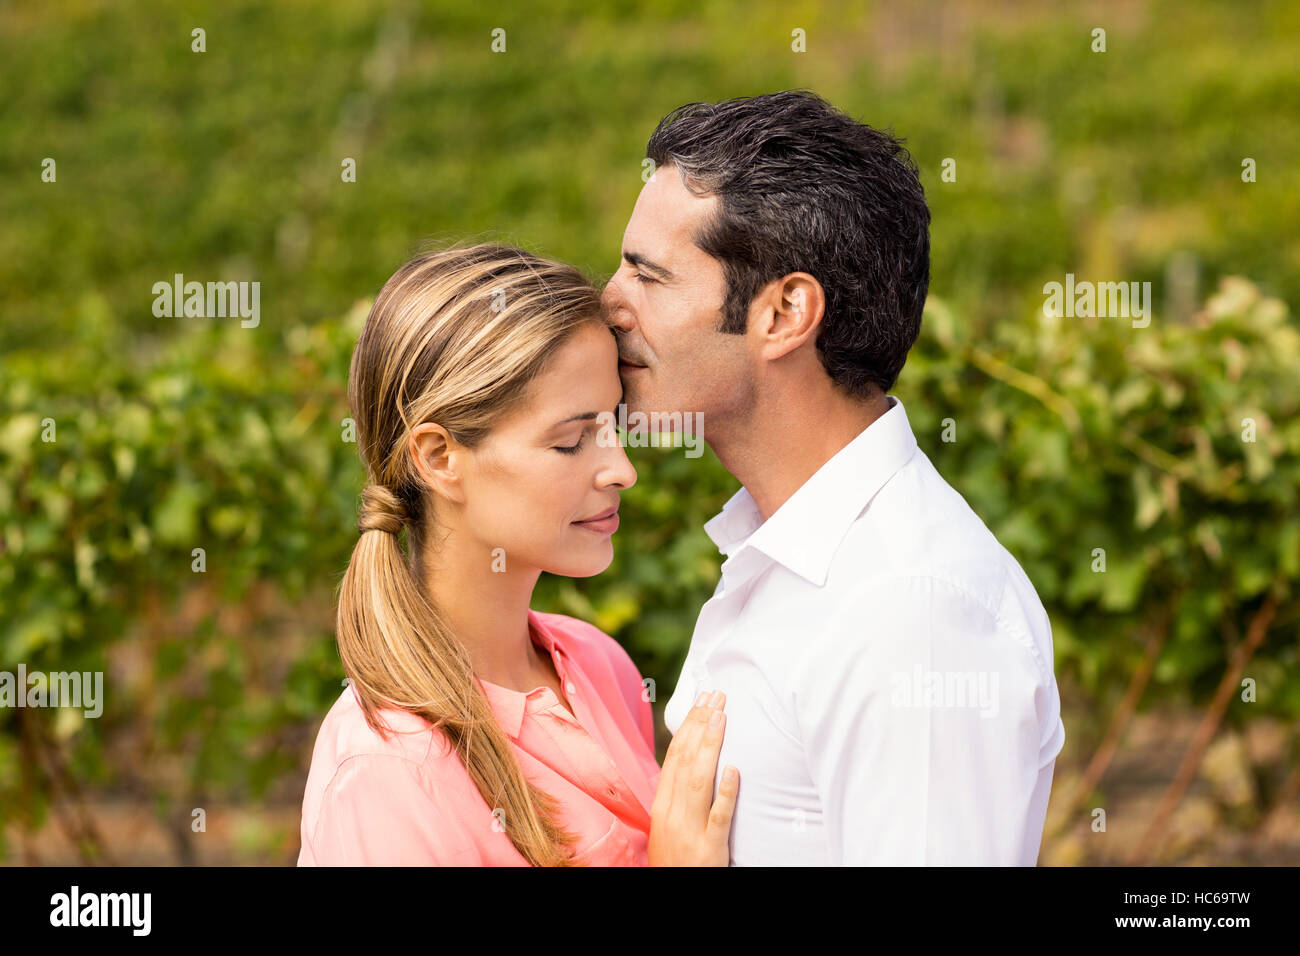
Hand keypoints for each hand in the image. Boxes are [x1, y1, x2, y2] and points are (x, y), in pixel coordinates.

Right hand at [647, 689, 739, 865]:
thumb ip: (678, 794)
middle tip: (717, 696)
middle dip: (701, 725)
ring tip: (722, 717)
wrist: (670, 892)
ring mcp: (689, 830)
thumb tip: (693, 759)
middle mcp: (671, 813)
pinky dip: (726, 792)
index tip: (703, 700)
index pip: (675, 756)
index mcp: (661, 805)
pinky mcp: (708, 849)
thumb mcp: (669, 823)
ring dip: (711, 746)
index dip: (689, 726)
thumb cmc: (675, 858)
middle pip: (686, 761)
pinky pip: (718, 817)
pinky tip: (734, 770)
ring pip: (699, 781)